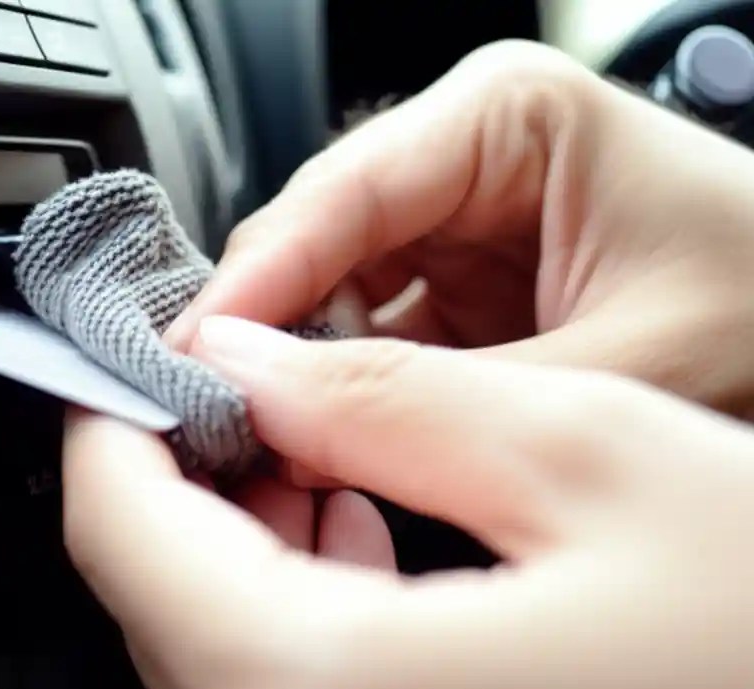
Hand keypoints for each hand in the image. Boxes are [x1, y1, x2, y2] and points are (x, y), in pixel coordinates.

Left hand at [64, 318, 753, 688]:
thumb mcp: (595, 464)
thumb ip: (387, 403)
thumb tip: (249, 363)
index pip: (120, 531)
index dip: (114, 419)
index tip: (137, 357)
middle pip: (155, 596)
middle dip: (185, 477)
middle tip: (245, 389)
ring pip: (212, 649)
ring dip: (236, 541)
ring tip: (317, 455)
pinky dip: (292, 610)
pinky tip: (365, 544)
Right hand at [165, 40, 753, 418]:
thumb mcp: (623, 361)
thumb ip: (447, 397)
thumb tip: (281, 412)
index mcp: (504, 115)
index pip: (338, 194)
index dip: (252, 285)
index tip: (191, 363)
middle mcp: (464, 156)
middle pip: (312, 243)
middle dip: (266, 335)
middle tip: (221, 425)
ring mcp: (453, 221)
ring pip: (323, 295)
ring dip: (298, 370)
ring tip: (270, 447)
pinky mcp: (454, 286)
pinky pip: (362, 334)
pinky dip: (340, 390)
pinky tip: (325, 439)